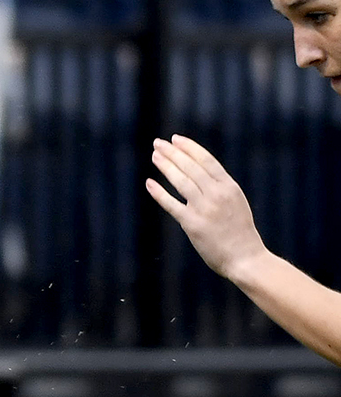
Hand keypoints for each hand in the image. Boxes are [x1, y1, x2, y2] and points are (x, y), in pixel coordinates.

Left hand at [146, 135, 267, 282]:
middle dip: (173, 153)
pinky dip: (159, 193)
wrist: (246, 258)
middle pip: (191, 167)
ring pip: (181, 181)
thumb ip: (219, 189)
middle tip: (158, 143)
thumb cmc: (240, 232)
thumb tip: (199, 175)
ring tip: (155, 156)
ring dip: (166, 166)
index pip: (206, 161)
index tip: (176, 139)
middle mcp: (217, 194)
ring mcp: (204, 209)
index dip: (190, 148)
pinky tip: (149, 183)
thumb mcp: (235, 203)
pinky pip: (172, 205)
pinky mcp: (192, 224)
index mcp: (230, 187)